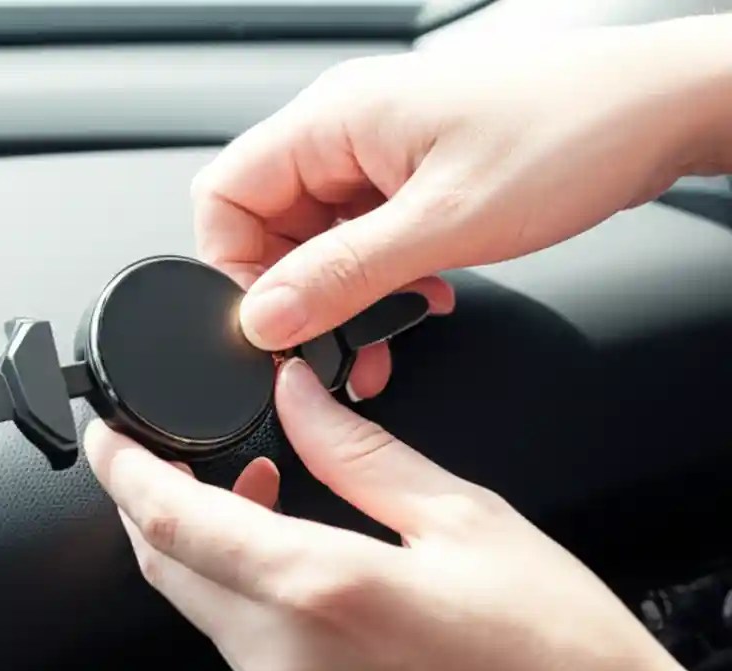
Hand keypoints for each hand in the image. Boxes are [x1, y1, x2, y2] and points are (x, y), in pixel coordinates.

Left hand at [84, 358, 730, 670]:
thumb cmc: (555, 650)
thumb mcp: (463, 519)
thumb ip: (357, 452)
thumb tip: (296, 394)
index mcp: (323, 593)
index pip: (174, 523)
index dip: (123, 470)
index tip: (106, 431)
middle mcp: (287, 662)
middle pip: (167, 566)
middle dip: (149, 499)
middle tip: (170, 444)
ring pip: (197, 605)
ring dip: (197, 539)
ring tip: (246, 481)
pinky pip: (236, 642)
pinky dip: (234, 584)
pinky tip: (277, 549)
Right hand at [192, 15, 731, 399]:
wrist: (661, 108)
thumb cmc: (573, 131)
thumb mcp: (446, 222)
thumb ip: (343, 275)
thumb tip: (266, 317)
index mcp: (334, 118)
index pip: (226, 194)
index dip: (231, 268)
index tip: (265, 326)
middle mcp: (346, 129)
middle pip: (267, 222)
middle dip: (294, 293)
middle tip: (326, 346)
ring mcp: (380, 152)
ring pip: (318, 237)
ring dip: (342, 294)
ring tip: (380, 335)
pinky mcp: (414, 175)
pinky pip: (364, 236)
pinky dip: (380, 280)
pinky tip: (418, 303)